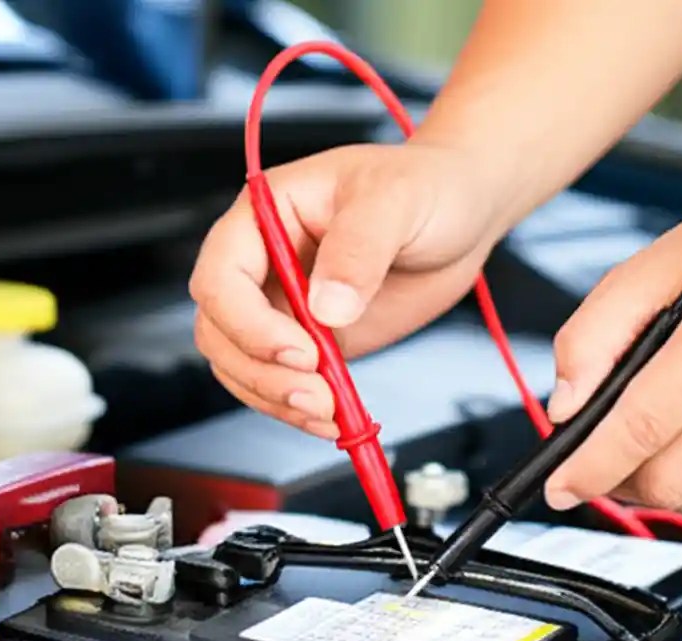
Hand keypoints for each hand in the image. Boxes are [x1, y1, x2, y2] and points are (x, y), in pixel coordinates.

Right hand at [189, 142, 506, 438]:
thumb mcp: (396, 199)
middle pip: (220, 331)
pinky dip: (297, 408)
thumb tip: (327, 307)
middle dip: (261, 372)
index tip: (303, 350)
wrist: (462, 214)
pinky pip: (279, 383)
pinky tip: (333, 414)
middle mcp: (262, 263)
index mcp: (264, 215)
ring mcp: (282, 306)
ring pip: (240, 366)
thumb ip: (358, 247)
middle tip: (316, 394)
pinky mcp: (307, 341)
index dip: (248, 322)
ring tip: (329, 410)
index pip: (221, 277)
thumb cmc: (424, 185)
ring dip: (276, 398)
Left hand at [544, 160, 681, 518]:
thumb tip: (564, 408)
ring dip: (654, 487)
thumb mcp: (639, 274)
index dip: (590, 467)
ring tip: (637, 447)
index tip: (557, 486)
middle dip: (616, 480)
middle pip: (670, 480)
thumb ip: (588, 339)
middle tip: (592, 458)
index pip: (643, 427)